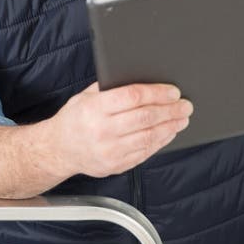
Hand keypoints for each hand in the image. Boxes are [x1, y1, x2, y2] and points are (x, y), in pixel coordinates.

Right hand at [50, 81, 192, 177]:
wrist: (59, 149)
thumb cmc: (74, 118)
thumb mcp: (86, 96)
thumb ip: (111, 88)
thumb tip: (143, 79)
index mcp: (94, 108)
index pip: (133, 97)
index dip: (157, 93)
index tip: (172, 91)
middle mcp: (102, 130)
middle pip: (145, 117)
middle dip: (170, 110)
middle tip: (185, 105)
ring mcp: (110, 150)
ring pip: (149, 137)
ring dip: (170, 126)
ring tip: (182, 118)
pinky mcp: (116, 165)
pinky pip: (145, 152)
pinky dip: (161, 142)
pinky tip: (168, 133)